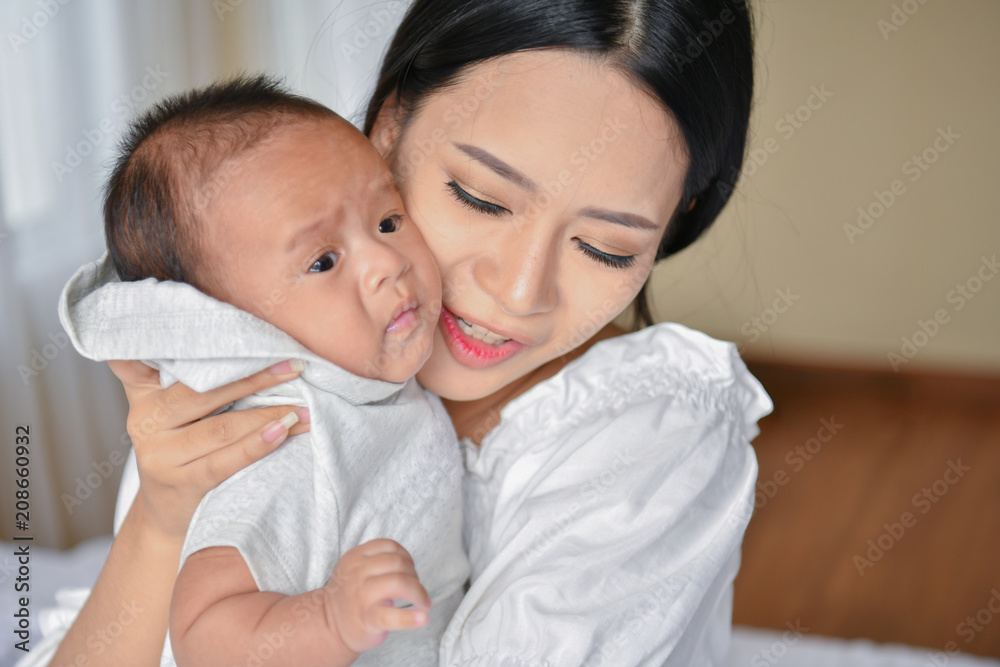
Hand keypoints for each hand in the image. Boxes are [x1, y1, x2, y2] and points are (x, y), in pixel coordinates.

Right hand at [107, 358, 310, 539]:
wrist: (167, 516)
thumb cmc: (182, 450)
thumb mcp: (173, 412)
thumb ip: (187, 377)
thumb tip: (249, 340)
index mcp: (144, 393)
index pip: (147, 360)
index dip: (173, 341)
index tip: (217, 324)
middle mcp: (146, 421)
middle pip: (203, 391)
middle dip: (254, 376)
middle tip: (294, 363)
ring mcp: (160, 455)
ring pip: (221, 427)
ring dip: (269, 413)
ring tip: (302, 406)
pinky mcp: (180, 483)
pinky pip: (225, 460)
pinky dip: (258, 444)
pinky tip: (283, 431)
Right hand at [325, 539, 430, 653]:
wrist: (328, 625)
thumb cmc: (350, 596)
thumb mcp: (355, 568)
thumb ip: (377, 559)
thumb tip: (409, 564)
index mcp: (355, 557)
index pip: (390, 546)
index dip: (406, 556)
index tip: (410, 569)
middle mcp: (357, 573)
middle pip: (398, 563)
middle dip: (414, 575)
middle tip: (416, 589)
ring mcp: (361, 595)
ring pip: (399, 582)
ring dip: (419, 592)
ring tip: (423, 603)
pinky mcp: (367, 618)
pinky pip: (392, 616)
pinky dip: (410, 618)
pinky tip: (422, 618)